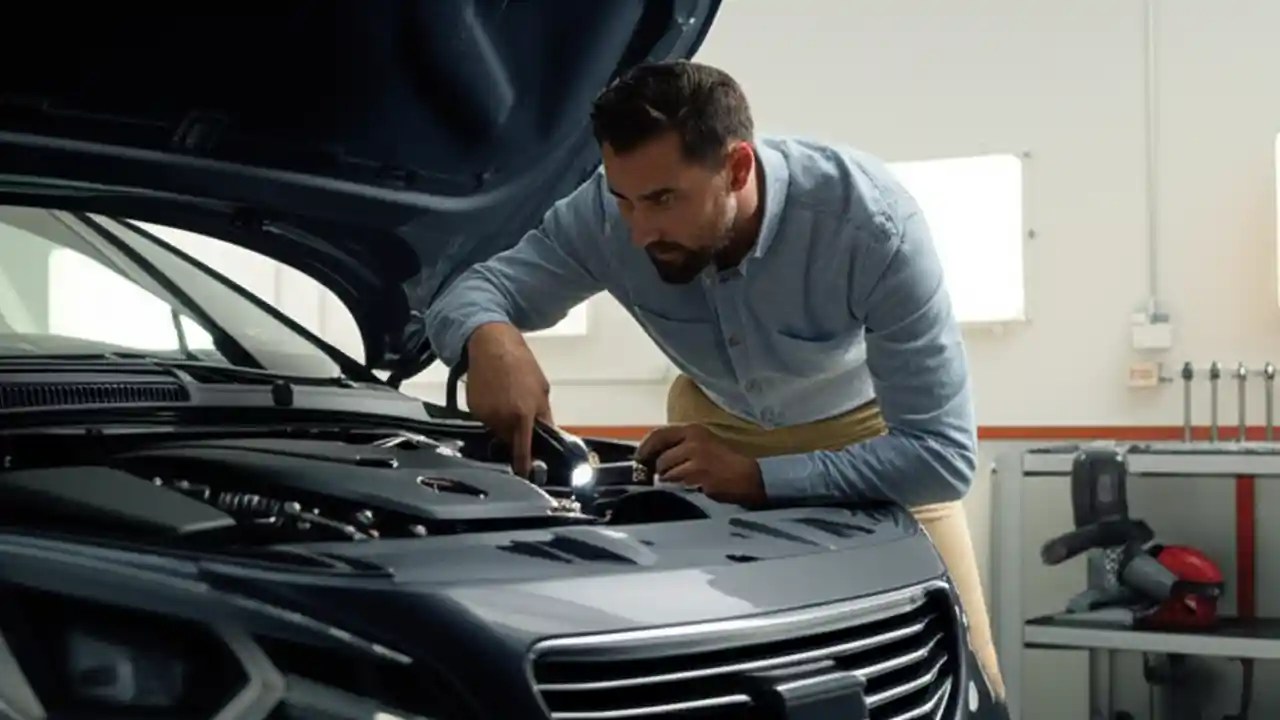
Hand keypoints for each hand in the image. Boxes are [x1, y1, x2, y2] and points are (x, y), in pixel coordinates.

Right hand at [464, 322, 553, 476]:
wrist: (492, 345)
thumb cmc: (522, 365)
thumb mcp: (542, 390)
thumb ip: (544, 416)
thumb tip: (550, 436)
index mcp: (522, 416)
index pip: (522, 451)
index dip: (524, 465)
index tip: (527, 474)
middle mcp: (501, 419)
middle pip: (509, 441)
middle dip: (516, 437)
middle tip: (521, 420)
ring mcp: (484, 415)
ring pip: (496, 431)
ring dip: (504, 425)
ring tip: (508, 401)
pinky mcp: (472, 409)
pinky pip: (485, 420)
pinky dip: (491, 415)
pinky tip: (495, 397)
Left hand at [636, 424, 765, 505]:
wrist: (747, 476)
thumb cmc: (722, 461)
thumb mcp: (701, 443)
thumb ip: (679, 445)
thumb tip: (651, 454)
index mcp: (692, 429)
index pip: (659, 434)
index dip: (645, 448)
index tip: (639, 458)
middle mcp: (693, 440)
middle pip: (661, 457)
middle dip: (659, 469)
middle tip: (663, 475)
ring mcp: (696, 458)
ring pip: (666, 471)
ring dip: (669, 479)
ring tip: (684, 480)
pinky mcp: (698, 474)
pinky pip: (677, 482)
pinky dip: (679, 486)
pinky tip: (691, 485)